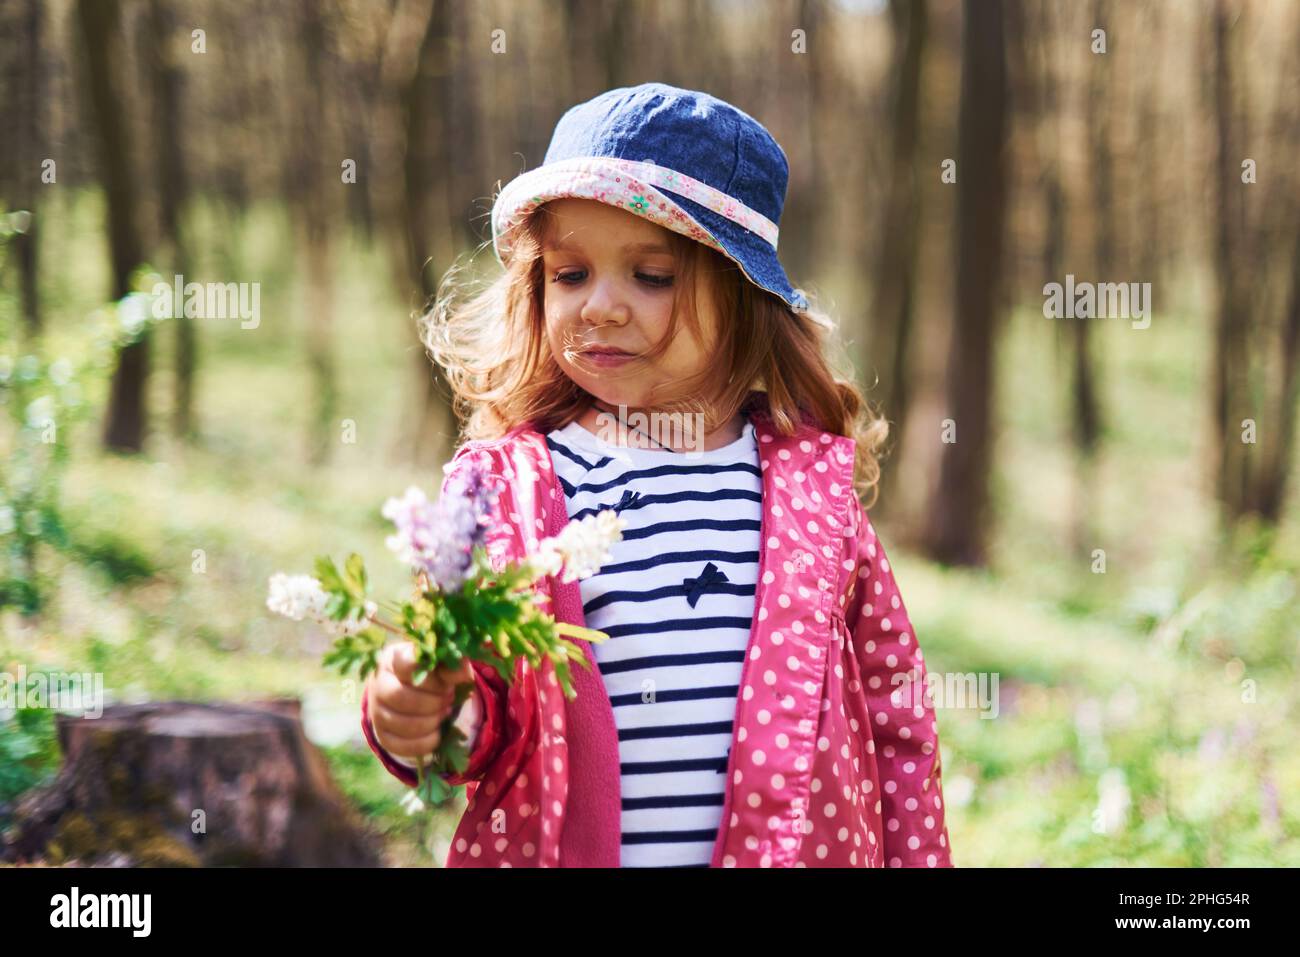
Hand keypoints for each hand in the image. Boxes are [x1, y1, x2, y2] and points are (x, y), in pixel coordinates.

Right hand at [366, 643, 473, 761]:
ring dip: (432, 721)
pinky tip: (436, 732)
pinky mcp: (382, 735)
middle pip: (400, 697)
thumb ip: (452, 667)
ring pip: (402, 723)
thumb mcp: (441, 666)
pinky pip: (403, 746)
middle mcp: (378, 684)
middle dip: (433, 701)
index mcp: (393, 659)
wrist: (414, 693)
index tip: (446, 682)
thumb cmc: (429, 675)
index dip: (430, 678)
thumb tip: (464, 670)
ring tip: (443, 712)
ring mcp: (377, 711)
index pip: (406, 665)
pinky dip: (426, 742)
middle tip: (448, 698)